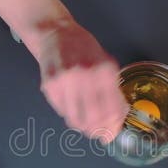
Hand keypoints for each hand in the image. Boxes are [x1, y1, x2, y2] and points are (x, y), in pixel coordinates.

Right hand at [32, 18, 128, 142]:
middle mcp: (86, 75)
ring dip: (81, 126)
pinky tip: (71, 106)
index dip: (113, 126)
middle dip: (97, 131)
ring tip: (84, 124)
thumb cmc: (84, 50)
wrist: (56, 33)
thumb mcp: (106, 65)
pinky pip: (61, 111)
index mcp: (105, 71)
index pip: (113, 109)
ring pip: (76, 119)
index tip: (111, 133)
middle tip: (97, 134)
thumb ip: (114, 92)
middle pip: (95, 118)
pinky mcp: (50, 85)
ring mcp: (66, 81)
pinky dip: (68, 114)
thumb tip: (118, 119)